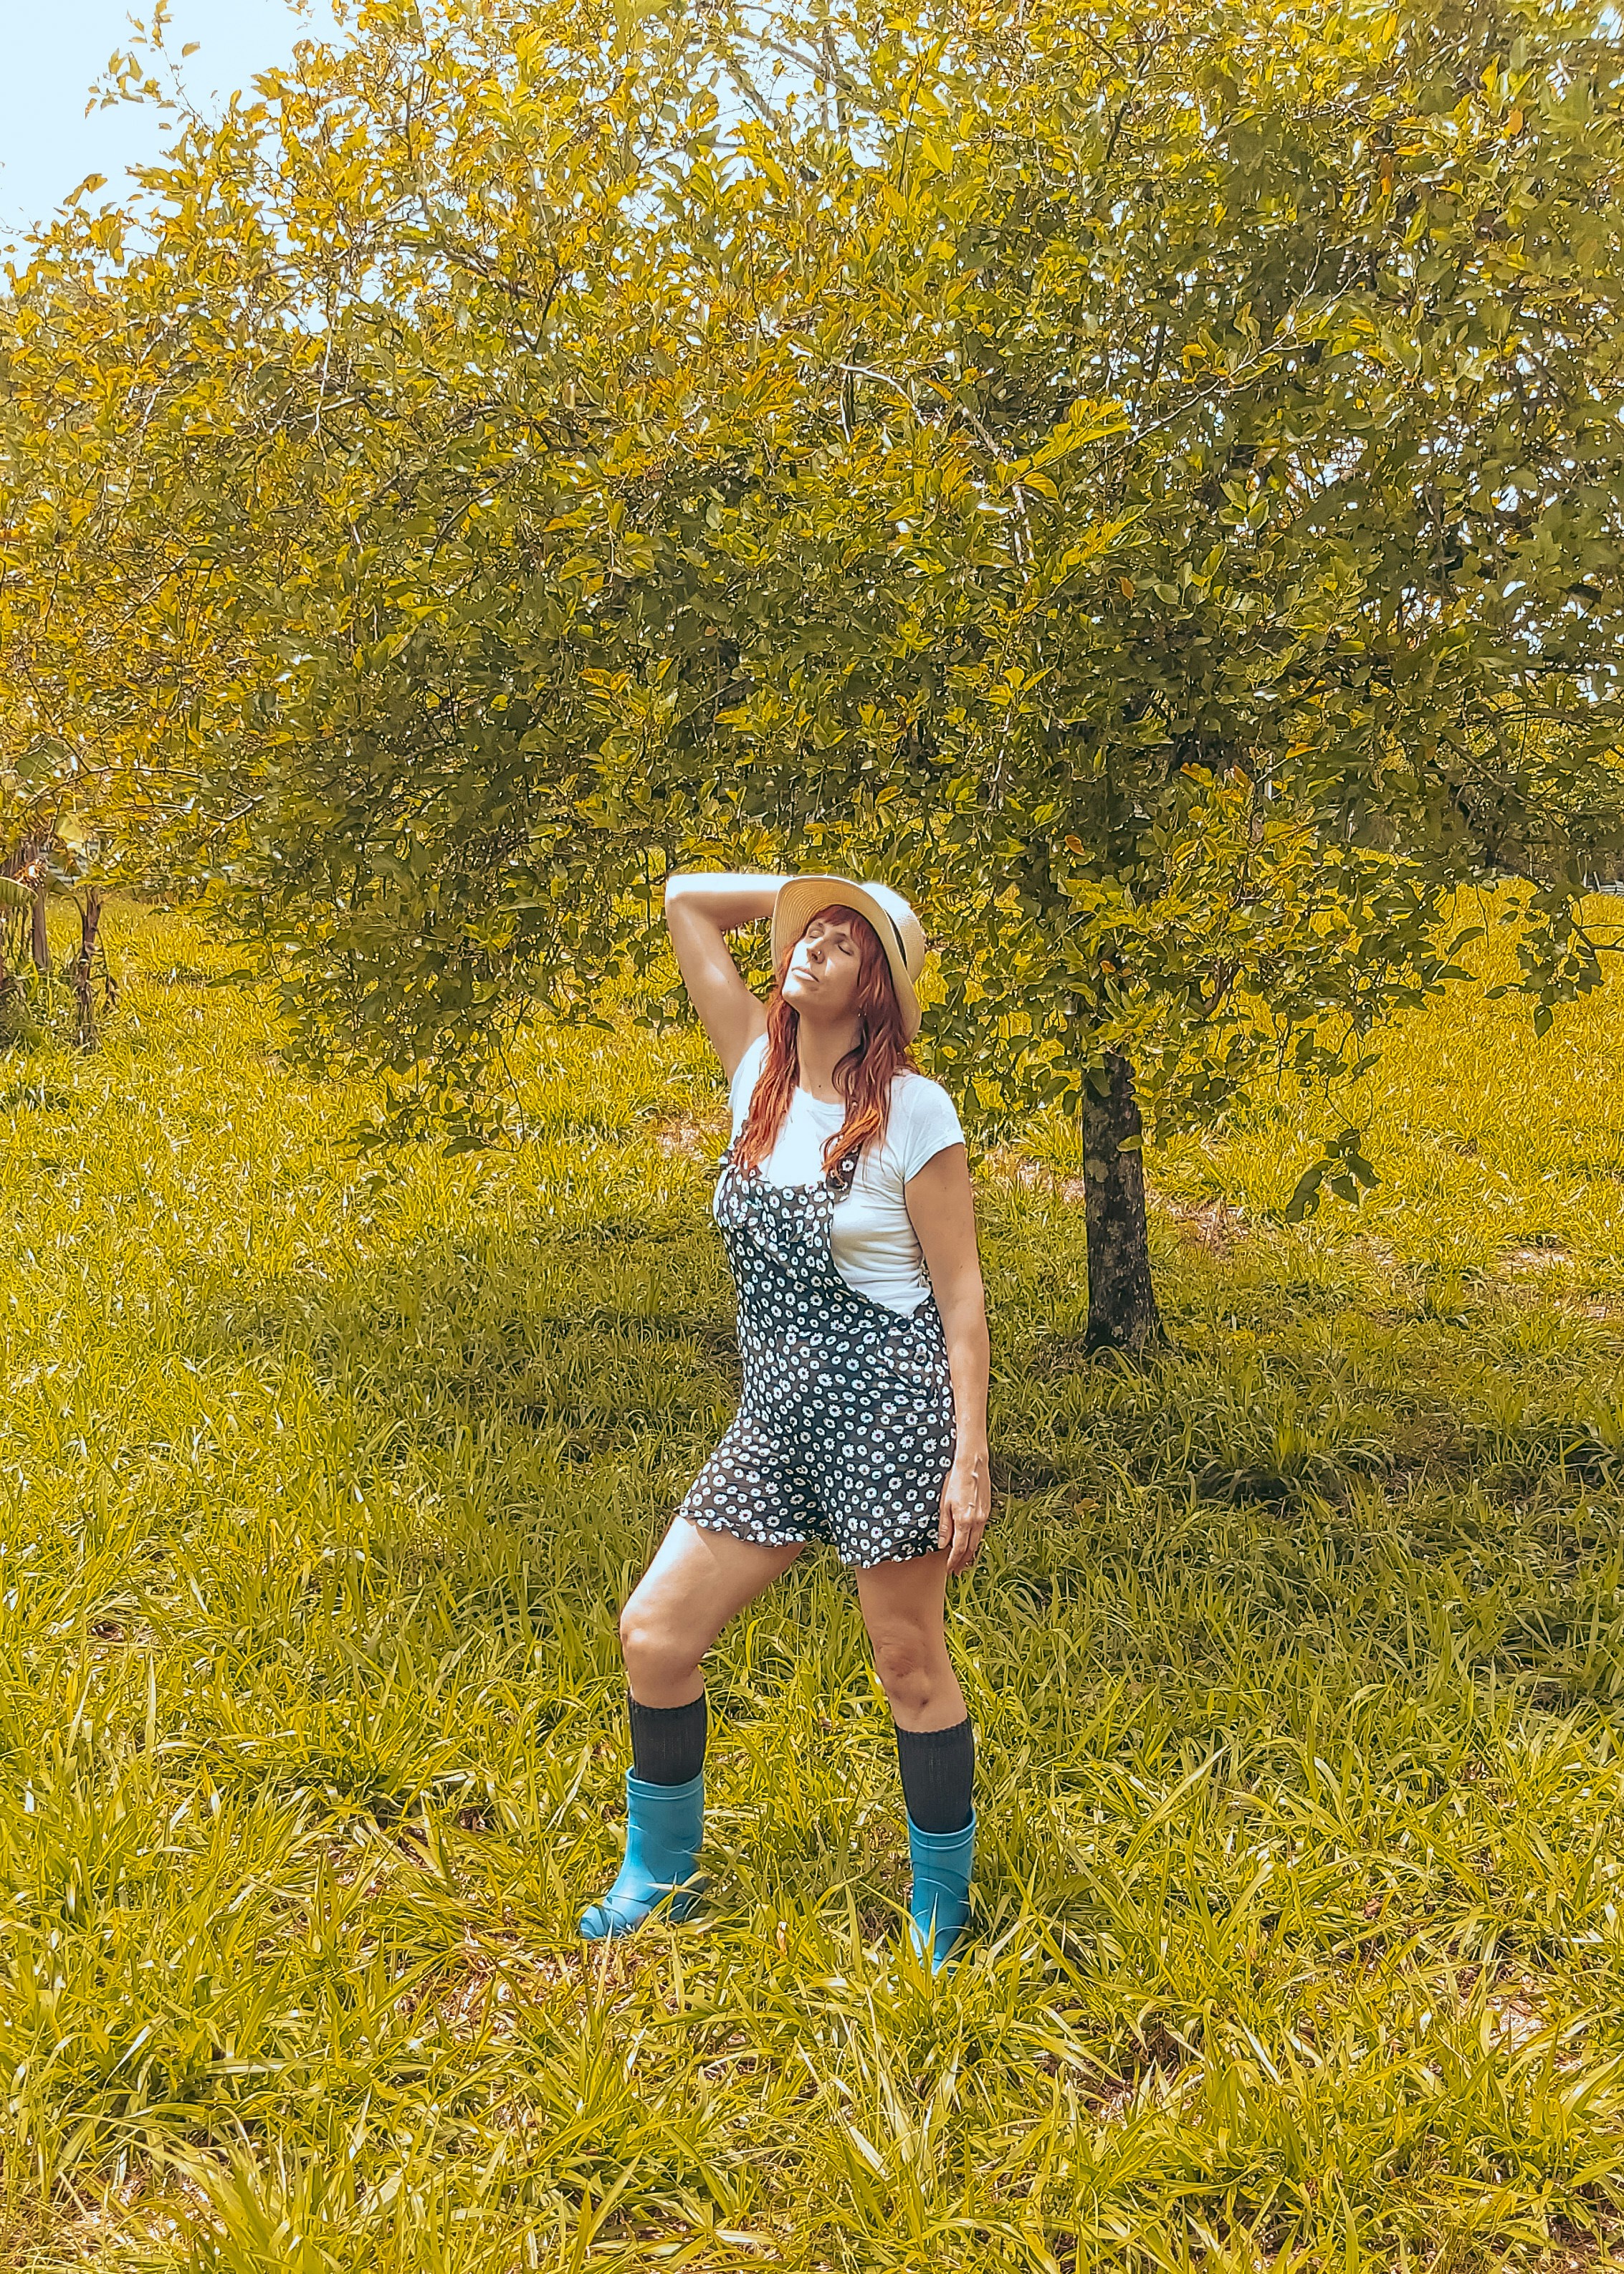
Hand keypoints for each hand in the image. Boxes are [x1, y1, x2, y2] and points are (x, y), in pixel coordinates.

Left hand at [938, 1445, 990, 1574]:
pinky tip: (970, 1543)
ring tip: (963, 1563)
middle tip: (956, 1572)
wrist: (973, 1465)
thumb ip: (944, 1526)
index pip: (958, 1549)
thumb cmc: (955, 1481)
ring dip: (970, 1554)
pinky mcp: (987, 1511)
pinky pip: (981, 1531)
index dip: (953, 1561)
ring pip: (977, 1542)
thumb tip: (941, 1544)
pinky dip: (975, 1541)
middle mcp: (977, 1521)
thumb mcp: (944, 1503)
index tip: (948, 1569)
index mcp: (964, 1521)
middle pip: (970, 1549)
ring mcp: (984, 1517)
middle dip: (963, 1562)